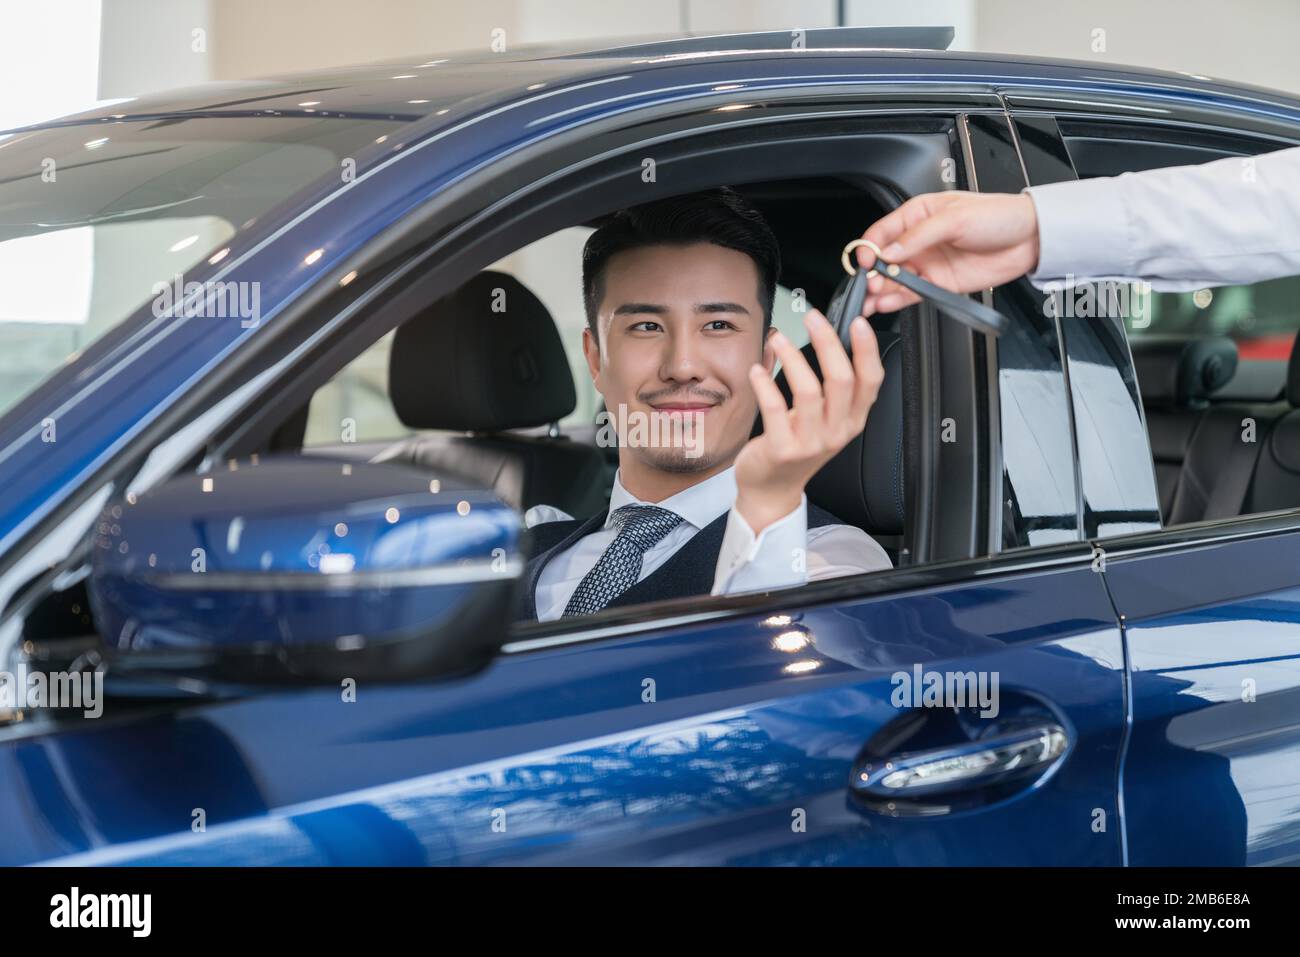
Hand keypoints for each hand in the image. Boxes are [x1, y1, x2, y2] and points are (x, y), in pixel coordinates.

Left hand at [734, 309, 883, 533]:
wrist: (772, 488)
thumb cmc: (796, 446)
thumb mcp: (824, 418)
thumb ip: (829, 385)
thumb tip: (823, 336)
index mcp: (852, 419)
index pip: (870, 380)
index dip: (866, 349)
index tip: (856, 322)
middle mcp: (837, 431)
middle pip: (841, 379)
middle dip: (827, 342)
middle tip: (813, 318)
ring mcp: (810, 442)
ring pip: (809, 391)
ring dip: (792, 357)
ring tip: (778, 339)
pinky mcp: (783, 449)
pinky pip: (775, 409)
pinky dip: (765, 384)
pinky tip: (757, 369)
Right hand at [856, 191, 1040, 312]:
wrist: (1029, 239)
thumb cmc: (997, 217)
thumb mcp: (954, 218)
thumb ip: (918, 237)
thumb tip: (889, 251)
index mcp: (918, 215)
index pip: (882, 232)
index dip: (868, 247)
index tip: (863, 261)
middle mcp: (918, 241)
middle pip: (883, 259)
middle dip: (870, 274)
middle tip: (865, 286)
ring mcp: (928, 263)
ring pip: (894, 279)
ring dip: (880, 290)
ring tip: (869, 300)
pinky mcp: (939, 284)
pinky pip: (912, 294)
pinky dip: (897, 300)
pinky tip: (886, 303)